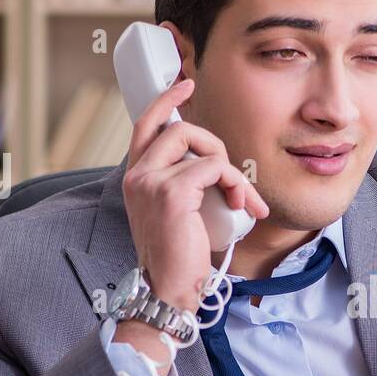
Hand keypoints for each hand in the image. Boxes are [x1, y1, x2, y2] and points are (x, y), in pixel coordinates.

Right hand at [121, 77, 267, 311]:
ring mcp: (151, 183)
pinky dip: (236, 184)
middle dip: (214, 145)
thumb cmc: (180, 259)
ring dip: (231, 171)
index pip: (145, 126)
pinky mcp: (171, 194)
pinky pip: (215, 168)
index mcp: (136, 179)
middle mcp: (137, 176)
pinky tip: (240, 206)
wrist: (169, 290)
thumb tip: (217, 167)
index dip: (166, 101)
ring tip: (240, 198)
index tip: (186, 85)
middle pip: (178, 130)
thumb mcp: (179, 213)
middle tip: (232, 179)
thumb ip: (186, 184)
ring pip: (201, 148)